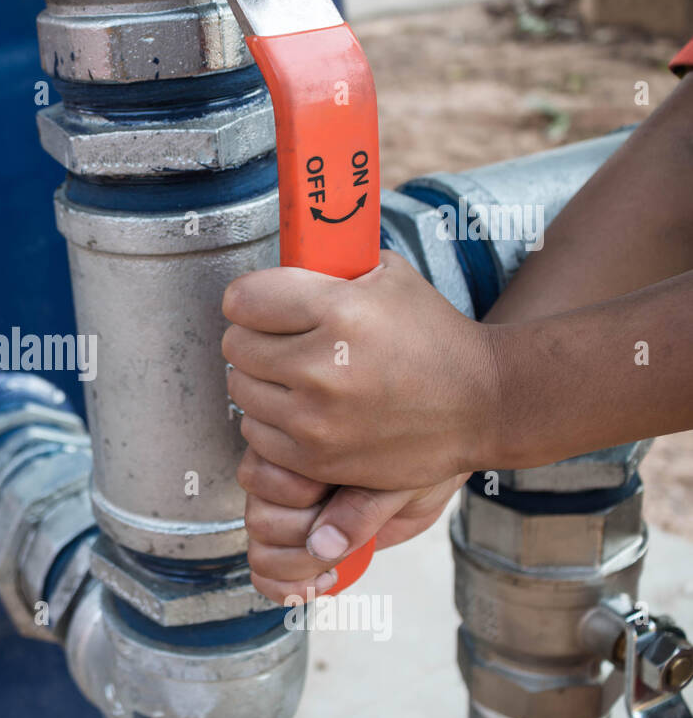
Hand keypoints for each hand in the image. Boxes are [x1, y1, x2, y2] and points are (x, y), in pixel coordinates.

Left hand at [222, 251, 497, 491]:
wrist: (481, 404)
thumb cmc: (429, 333)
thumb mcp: (386, 275)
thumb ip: (323, 264)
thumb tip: (273, 259)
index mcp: (341, 311)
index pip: (243, 299)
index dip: (250, 298)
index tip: (262, 304)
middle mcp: (323, 367)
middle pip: (235, 345)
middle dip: (254, 336)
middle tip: (281, 338)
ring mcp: (317, 419)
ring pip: (240, 389)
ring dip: (260, 379)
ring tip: (294, 373)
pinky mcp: (316, 458)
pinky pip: (255, 432)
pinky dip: (269, 419)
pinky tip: (300, 407)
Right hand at [237, 447, 467, 603]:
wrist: (432, 464)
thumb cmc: (414, 456)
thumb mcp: (395, 479)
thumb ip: (360, 507)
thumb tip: (320, 544)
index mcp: (293, 448)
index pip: (259, 480)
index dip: (300, 499)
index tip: (339, 490)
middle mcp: (279, 479)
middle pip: (258, 522)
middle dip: (305, 537)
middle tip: (346, 531)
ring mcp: (284, 514)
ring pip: (260, 554)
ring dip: (301, 568)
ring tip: (338, 560)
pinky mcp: (295, 546)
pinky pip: (266, 577)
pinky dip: (291, 589)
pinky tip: (327, 578)